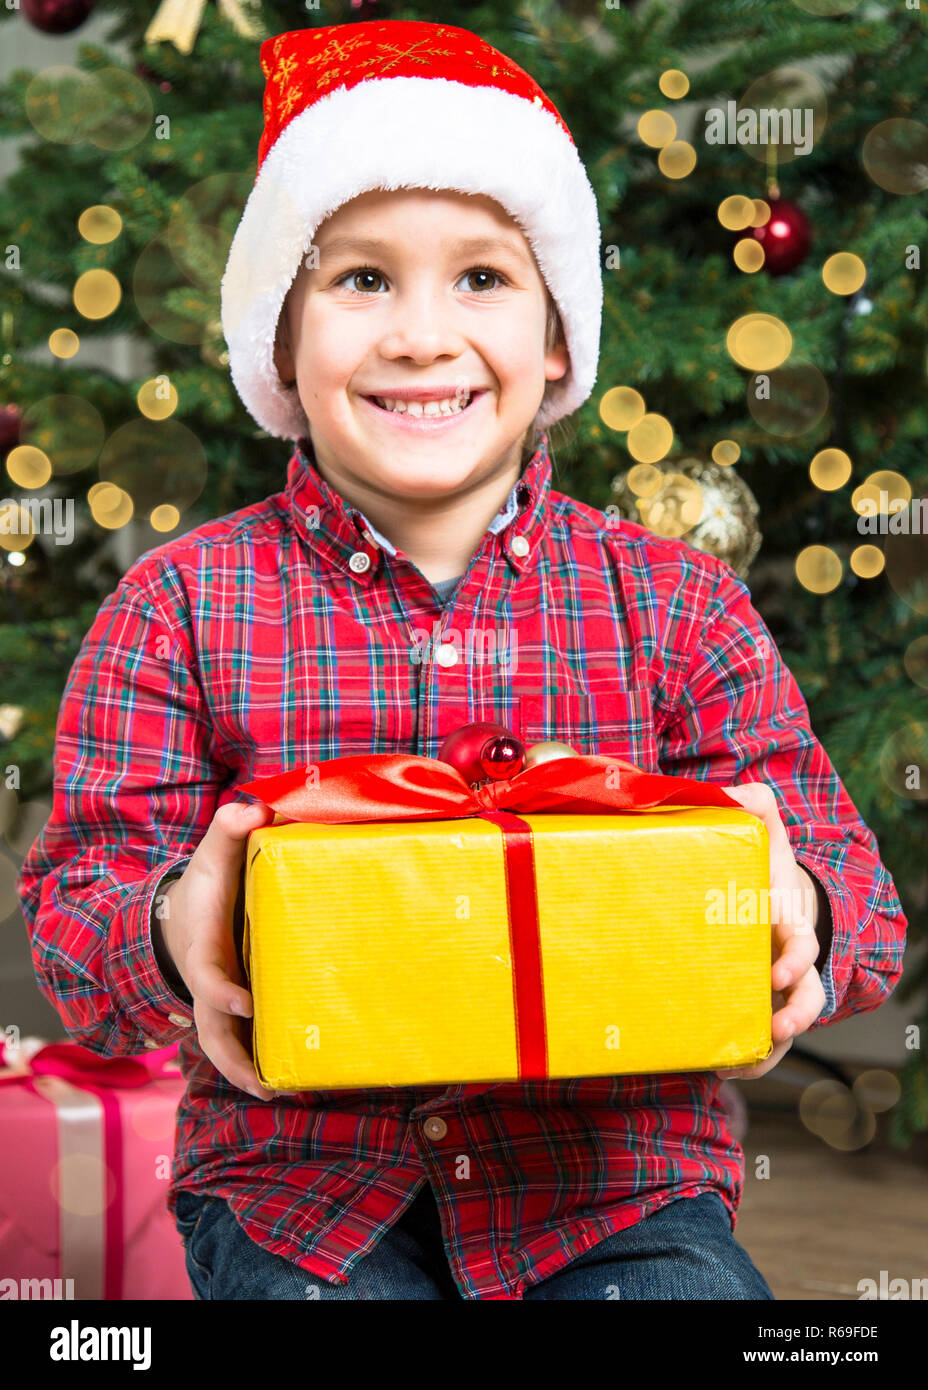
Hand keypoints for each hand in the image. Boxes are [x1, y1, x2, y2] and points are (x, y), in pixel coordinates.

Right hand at [157, 801, 276, 1100]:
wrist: (187, 912)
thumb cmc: (206, 885)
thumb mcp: (213, 854)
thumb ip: (229, 829)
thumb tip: (253, 807)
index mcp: (204, 948)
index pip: (207, 977)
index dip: (222, 992)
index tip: (246, 1004)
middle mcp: (209, 986)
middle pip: (212, 1034)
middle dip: (236, 1061)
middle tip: (268, 1084)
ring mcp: (220, 1005)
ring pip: (226, 1050)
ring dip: (250, 1076)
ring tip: (288, 1092)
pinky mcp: (237, 1013)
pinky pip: (245, 1046)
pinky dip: (263, 1065)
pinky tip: (298, 1078)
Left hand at [712, 782, 825, 1080]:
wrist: (758, 900)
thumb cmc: (759, 869)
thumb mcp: (764, 835)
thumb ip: (754, 805)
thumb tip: (739, 792)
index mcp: (790, 924)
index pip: (803, 944)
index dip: (796, 957)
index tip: (778, 970)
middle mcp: (788, 963)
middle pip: (807, 997)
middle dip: (796, 1012)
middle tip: (778, 1025)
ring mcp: (772, 991)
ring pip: (784, 1030)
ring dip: (769, 1050)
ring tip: (740, 1064)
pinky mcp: (751, 1008)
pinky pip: (759, 1047)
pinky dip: (747, 1061)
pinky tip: (720, 1068)